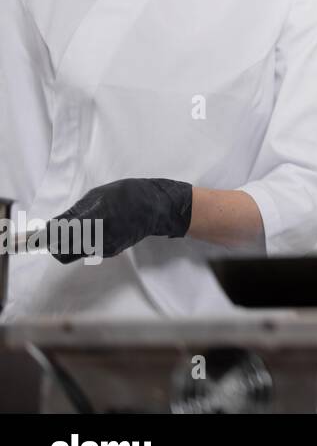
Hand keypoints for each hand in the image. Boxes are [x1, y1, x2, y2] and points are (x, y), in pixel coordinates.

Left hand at [45, 179, 191, 262]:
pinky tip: (102, 227)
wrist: (159, 206)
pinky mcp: (112, 251)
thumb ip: (74, 213)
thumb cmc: (129, 193)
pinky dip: (87, 241)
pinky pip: (90, 249)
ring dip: (73, 240)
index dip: (41, 238)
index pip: (58, 236)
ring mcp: (106, 247)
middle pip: (62, 252)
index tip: (28, 239)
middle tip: (60, 229)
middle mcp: (99, 237)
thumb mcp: (98, 195)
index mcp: (94, 219)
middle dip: (56, 243)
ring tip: (89, 221)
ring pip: (76, 250)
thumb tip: (53, 227)